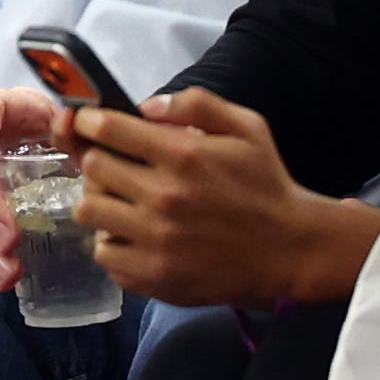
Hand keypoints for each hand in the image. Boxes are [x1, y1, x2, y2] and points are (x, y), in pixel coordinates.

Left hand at [73, 89, 379, 309]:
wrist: (292, 251)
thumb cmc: (265, 185)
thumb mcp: (247, 129)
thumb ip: (197, 104)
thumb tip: (147, 106)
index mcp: (185, 155)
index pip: (107, 129)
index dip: (89, 123)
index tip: (89, 125)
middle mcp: (165, 196)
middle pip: (91, 167)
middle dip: (100, 161)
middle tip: (120, 168)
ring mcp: (155, 239)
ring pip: (88, 209)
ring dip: (102, 202)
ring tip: (126, 203)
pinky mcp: (151, 275)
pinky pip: (102, 252)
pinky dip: (113, 242)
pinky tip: (136, 236)